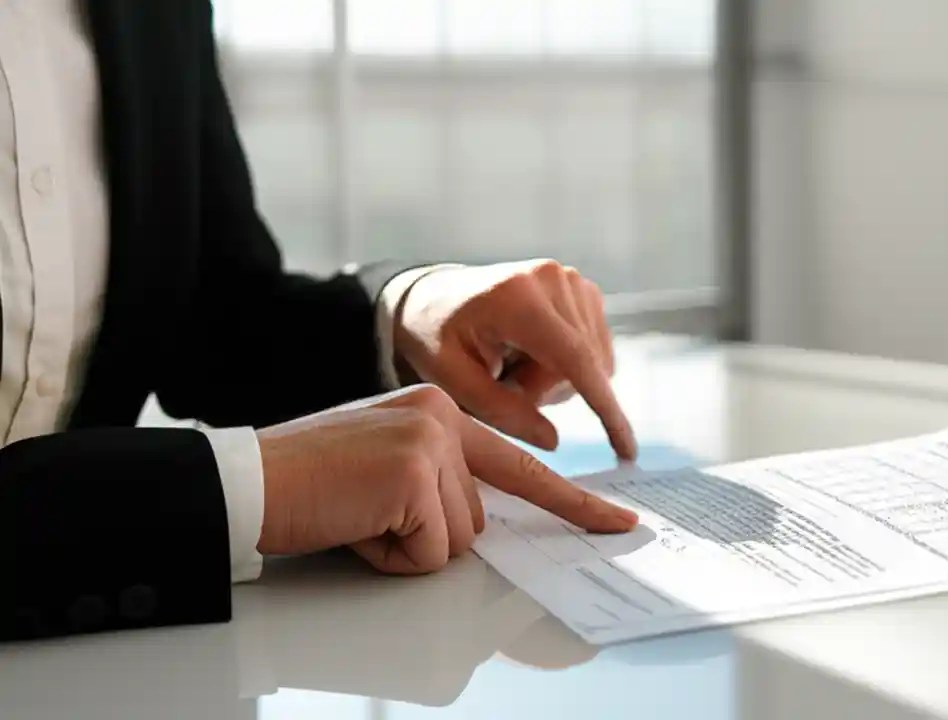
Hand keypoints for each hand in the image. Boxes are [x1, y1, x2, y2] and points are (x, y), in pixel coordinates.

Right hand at [255, 385, 638, 573]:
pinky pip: (429, 552)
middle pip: (479, 518)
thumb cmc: (311, 481)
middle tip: (368, 513)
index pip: (520, 464)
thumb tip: (477, 525)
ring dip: (405, 547)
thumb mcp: (389, 465)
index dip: (574, 502)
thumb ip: (441, 479)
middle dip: (426, 536)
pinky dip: (390, 557)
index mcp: (442, 409)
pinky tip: (354, 523)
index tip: (618, 523)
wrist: (250, 480)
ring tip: (357, 515)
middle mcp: (444, 414)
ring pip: (457, 540)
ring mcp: (432, 440)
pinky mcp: (413, 472)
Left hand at [392, 259, 635, 459]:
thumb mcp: (451, 379)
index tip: (627, 450)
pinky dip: (567, 365)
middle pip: (579, 368)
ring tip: (512, 366)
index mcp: (518, 297)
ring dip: (554, 380)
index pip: (575, 359)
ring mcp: (573, 281)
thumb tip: (552, 440)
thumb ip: (500, 411)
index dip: (605, 409)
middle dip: (543, 392)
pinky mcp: (584, 290)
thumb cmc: (434, 336)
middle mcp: (554, 279)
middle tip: (500, 383)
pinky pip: (594, 350)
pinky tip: (533, 356)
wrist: (434, 296)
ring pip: (592, 362)